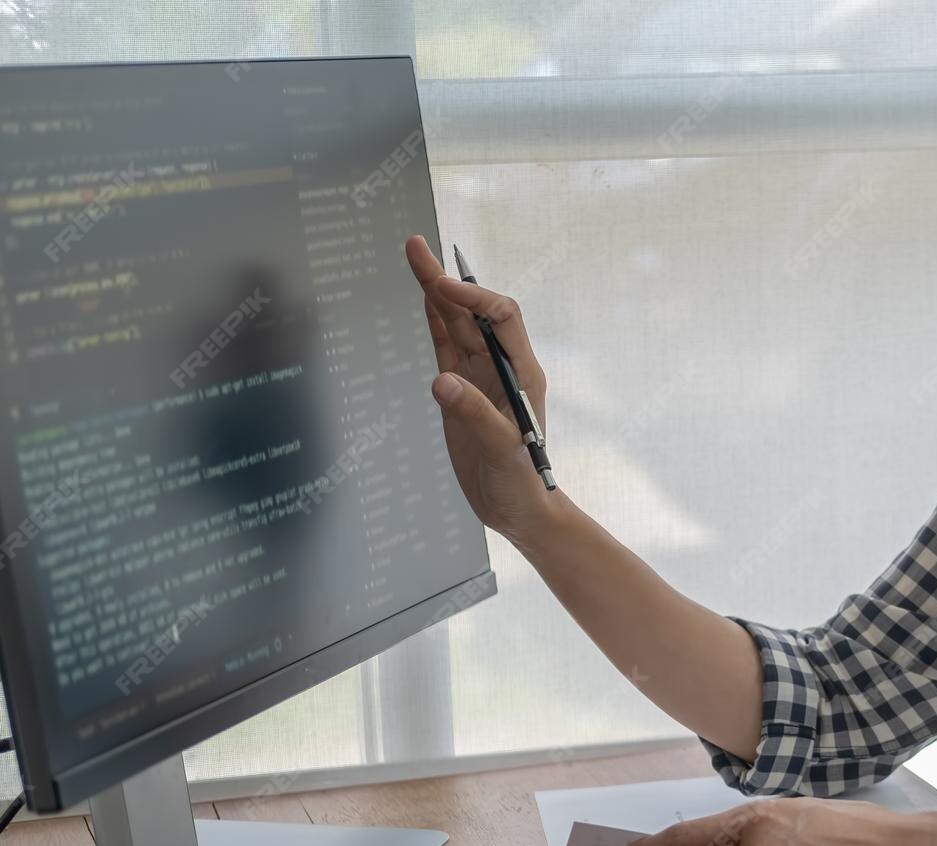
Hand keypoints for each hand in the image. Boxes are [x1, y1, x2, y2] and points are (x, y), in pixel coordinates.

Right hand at [404, 235, 560, 546]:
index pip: (501, 318)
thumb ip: (474, 415)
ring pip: (456, 324)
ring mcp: (479, 376)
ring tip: (414, 256)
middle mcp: (501, 366)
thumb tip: (441, 380)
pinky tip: (423, 298)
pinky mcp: (460, 390)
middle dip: (445, 279)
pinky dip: (433, 320)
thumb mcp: (502, 451)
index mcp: (522, 372)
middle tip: (416, 246)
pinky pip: (446, 346)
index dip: (474, 297)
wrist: (517, 509)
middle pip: (473, 311)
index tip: (442, 287)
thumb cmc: (521, 483)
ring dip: (435, 292)